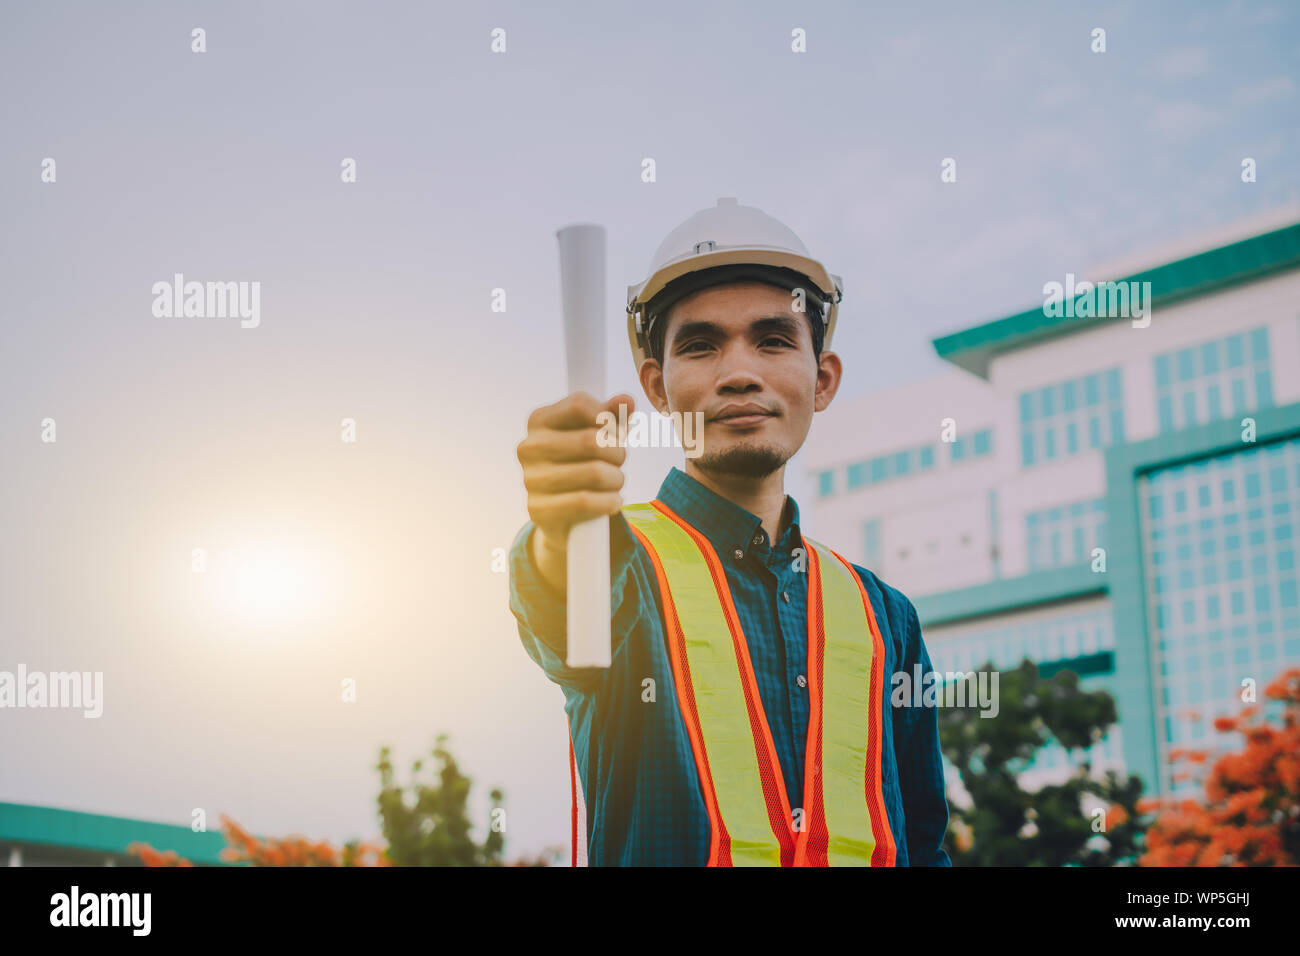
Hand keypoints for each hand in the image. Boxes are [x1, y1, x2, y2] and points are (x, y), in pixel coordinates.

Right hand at [516, 392, 633, 591]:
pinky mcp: (538, 509)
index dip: (608, 418)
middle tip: (619, 462)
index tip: (615, 433)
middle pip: (591, 440)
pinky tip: (613, 501)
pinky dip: (609, 502)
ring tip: (615, 482)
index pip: (579, 405)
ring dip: (617, 479)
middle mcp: (529, 447)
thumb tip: (627, 400)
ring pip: (594, 473)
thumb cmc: (581, 464)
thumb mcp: (598, 435)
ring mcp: (531, 479)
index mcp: (539, 421)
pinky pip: (585, 501)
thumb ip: (613, 415)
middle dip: (617, 453)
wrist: (562, 515)